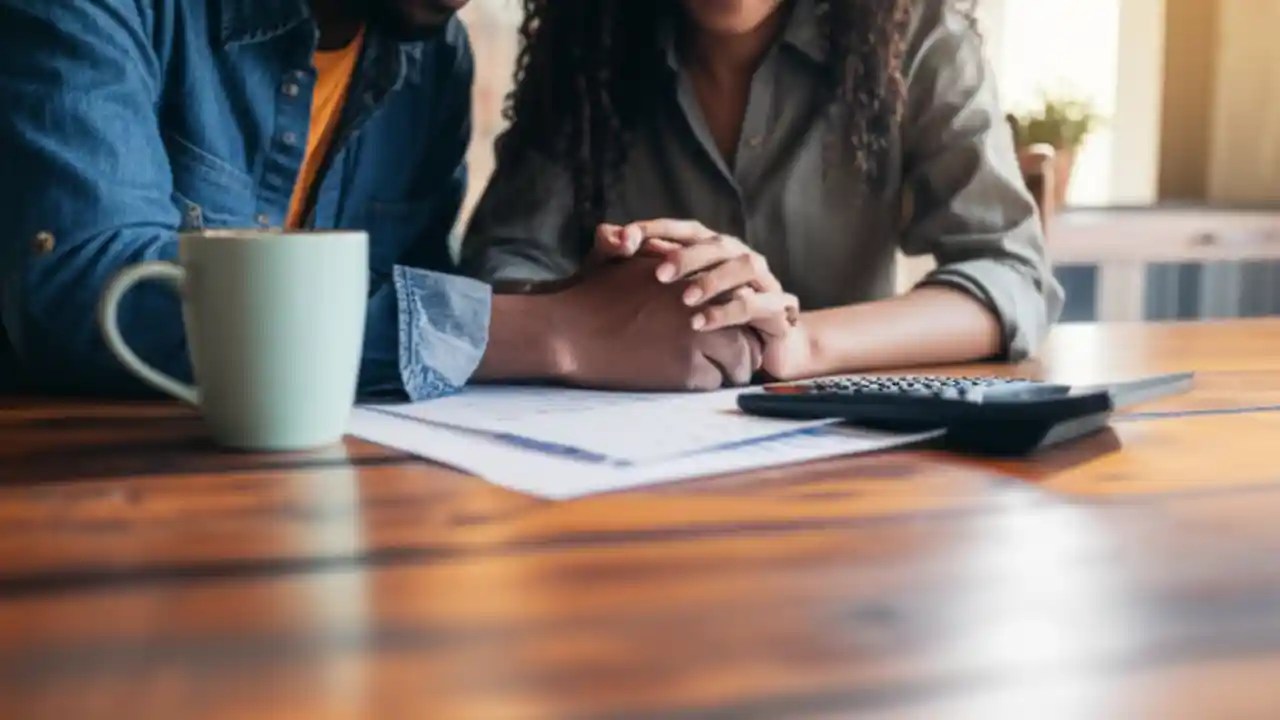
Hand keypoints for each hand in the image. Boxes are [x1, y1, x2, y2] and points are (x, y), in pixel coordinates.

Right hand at [549, 258, 761, 390]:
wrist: (568, 332)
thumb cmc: (589, 296)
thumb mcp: (619, 261)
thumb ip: (644, 250)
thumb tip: (635, 239)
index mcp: (690, 274)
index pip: (737, 292)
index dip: (737, 309)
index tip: (733, 322)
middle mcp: (700, 302)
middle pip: (748, 325)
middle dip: (745, 340)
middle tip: (739, 354)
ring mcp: (696, 336)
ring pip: (740, 359)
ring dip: (733, 367)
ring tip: (722, 372)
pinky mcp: (685, 368)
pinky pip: (715, 380)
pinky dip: (708, 382)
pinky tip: (690, 380)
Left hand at [599, 219, 811, 379]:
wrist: (767, 350)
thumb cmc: (708, 318)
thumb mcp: (664, 293)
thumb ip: (631, 262)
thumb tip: (605, 234)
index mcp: (712, 248)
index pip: (683, 229)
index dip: (655, 229)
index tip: (625, 239)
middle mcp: (739, 257)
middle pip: (715, 243)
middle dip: (686, 255)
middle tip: (659, 274)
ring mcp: (762, 280)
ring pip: (741, 267)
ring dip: (712, 280)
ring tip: (685, 300)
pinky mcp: (778, 308)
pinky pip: (754, 305)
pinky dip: (727, 312)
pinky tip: (702, 324)